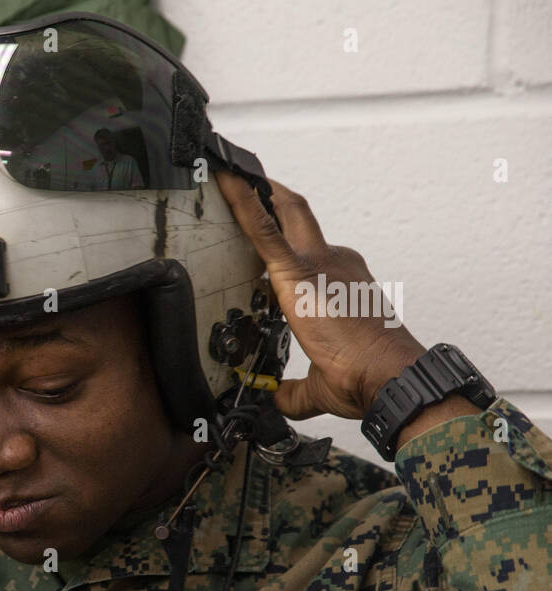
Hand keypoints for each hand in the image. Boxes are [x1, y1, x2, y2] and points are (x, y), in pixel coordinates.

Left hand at [215, 170, 428, 419]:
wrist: (388, 378)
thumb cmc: (367, 379)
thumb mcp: (319, 386)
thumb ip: (293, 389)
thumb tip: (276, 396)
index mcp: (341, 283)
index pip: (304, 251)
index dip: (283, 233)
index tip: (265, 223)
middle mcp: (334, 263)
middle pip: (296, 215)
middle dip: (269, 193)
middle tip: (239, 175)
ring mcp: (320, 264)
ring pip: (283, 213)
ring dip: (253, 191)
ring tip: (226, 171)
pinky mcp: (300, 273)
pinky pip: (264, 231)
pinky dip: (243, 204)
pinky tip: (226, 183)